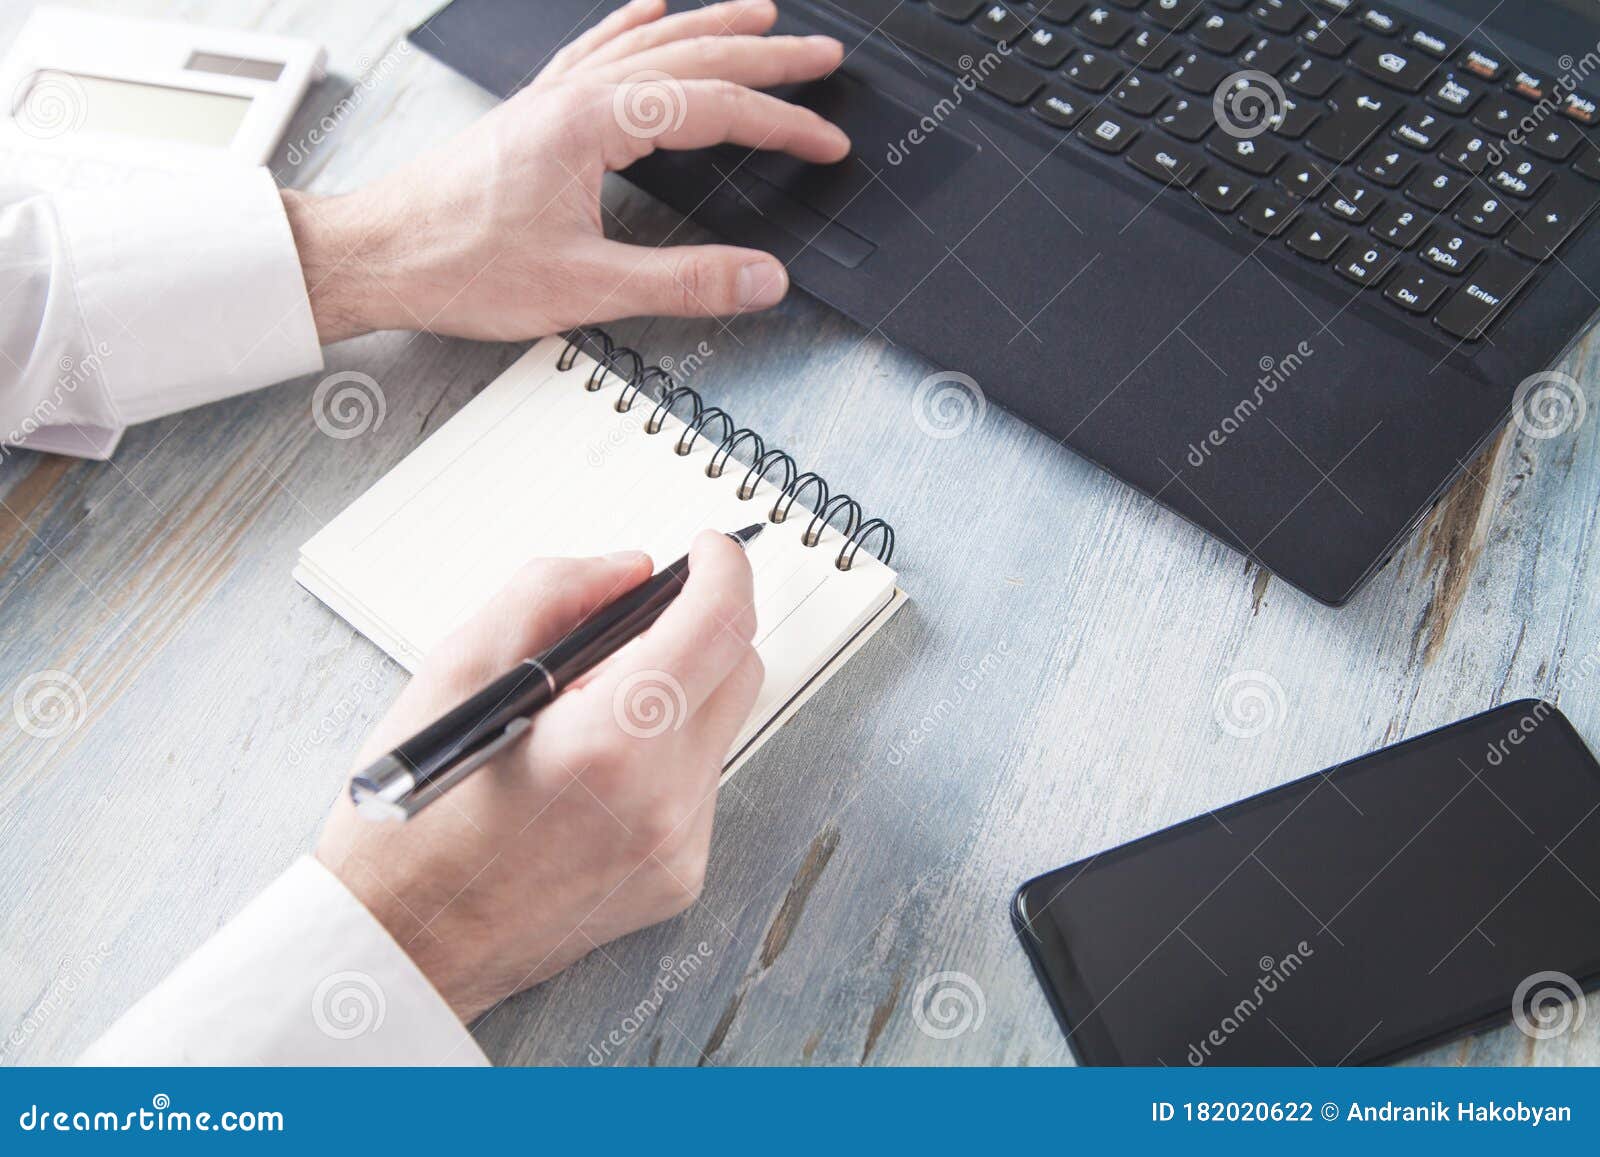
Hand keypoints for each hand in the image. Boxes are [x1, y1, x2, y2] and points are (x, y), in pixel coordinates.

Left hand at [284, 0, 848, 342]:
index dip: (781, 124)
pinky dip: (632, 26)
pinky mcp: (533, 112)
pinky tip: (649, 10)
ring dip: (711, 27)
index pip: (714, 108)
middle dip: (766, 57)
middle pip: (691, 57)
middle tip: (823, 56)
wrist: (377, 253)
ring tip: (761, 18)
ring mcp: (551, 97)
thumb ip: (683, 281)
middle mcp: (574, 95)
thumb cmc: (458, 263)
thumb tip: (760, 278)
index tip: (827, 140)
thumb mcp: (585, 287)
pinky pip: (596, 49)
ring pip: (648, 43)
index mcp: (594, 123)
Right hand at [315, 532, 762, 1021]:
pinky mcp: (678, 878)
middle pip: (738, 670)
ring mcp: (678, 847)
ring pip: (720, 726)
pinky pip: (699, 784)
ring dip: (676, 696)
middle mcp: (664, 799)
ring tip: (586, 715)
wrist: (402, 944)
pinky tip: (591, 773)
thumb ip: (552, 593)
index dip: (722, 568)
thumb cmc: (413, 814)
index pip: (720, 624)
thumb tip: (629, 570)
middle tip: (629, 628)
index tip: (706, 550)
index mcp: (612, 740)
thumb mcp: (456, 667)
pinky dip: (662, 756)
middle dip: (699, 628)